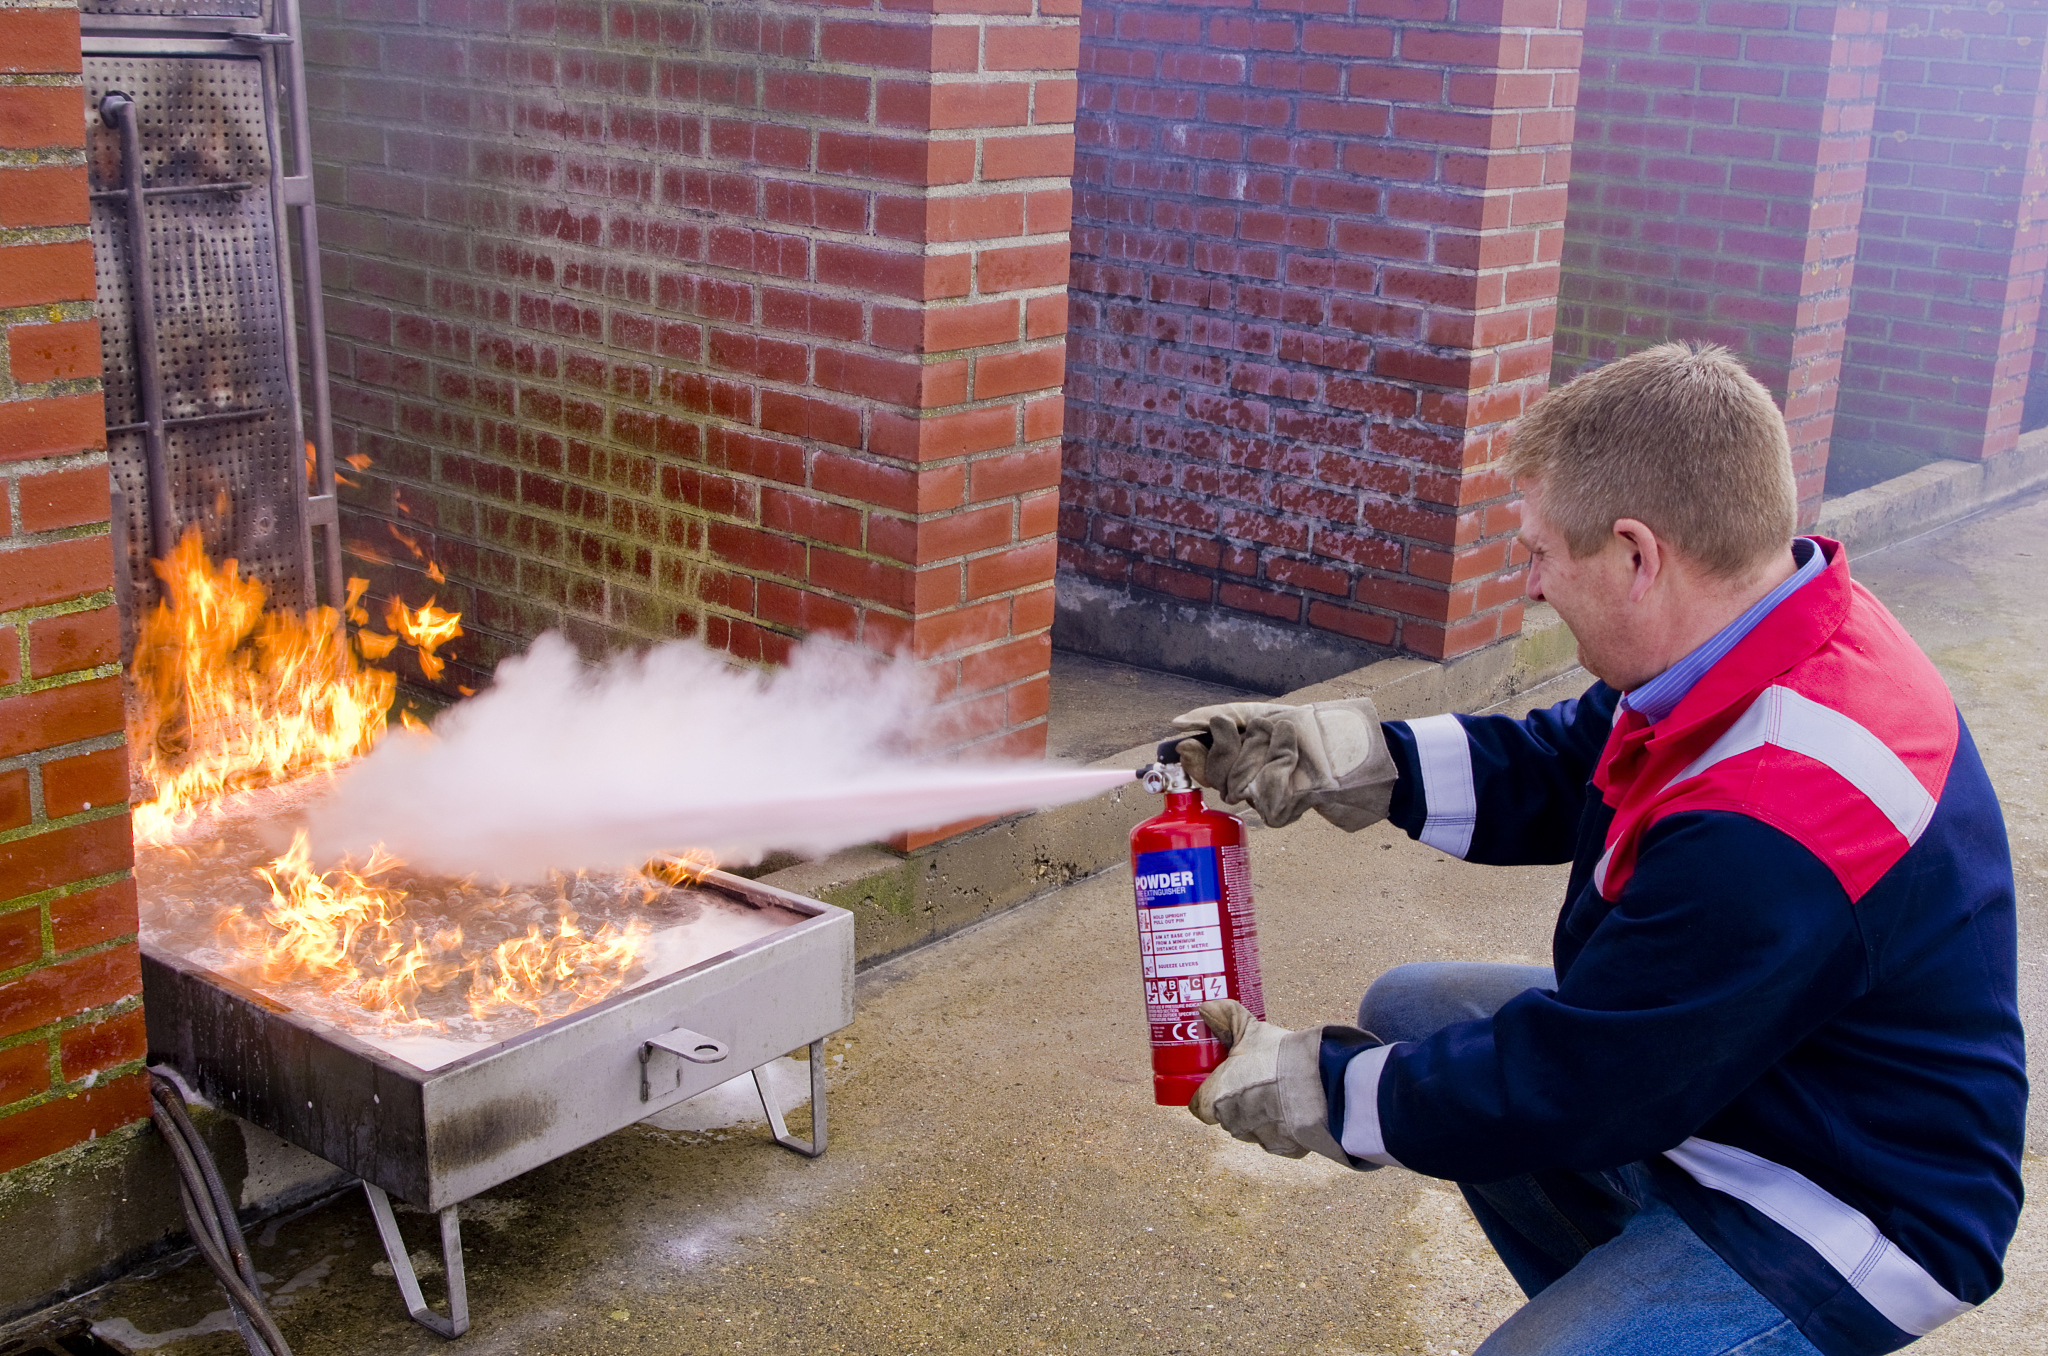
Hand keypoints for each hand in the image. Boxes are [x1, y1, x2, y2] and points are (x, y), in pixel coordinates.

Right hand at [1171, 698, 1396, 829]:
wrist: (1348, 740)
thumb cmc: (1306, 728)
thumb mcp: (1259, 713)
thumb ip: (1220, 717)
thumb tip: (1178, 724)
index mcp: (1234, 762)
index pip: (1198, 769)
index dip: (1193, 757)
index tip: (1192, 741)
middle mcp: (1244, 785)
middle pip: (1214, 775)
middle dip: (1231, 745)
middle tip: (1256, 727)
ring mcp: (1261, 800)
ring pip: (1237, 780)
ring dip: (1263, 745)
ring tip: (1285, 734)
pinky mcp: (1281, 811)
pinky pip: (1263, 791)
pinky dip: (1279, 759)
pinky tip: (1293, 750)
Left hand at [1189, 1000, 1352, 1164]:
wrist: (1318, 1083)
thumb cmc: (1276, 1059)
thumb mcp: (1248, 1031)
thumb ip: (1225, 1018)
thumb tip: (1205, 1007)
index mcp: (1214, 1101)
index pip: (1198, 1107)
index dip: (1206, 1093)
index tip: (1217, 1079)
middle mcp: (1232, 1125)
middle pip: (1226, 1116)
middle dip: (1236, 1100)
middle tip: (1250, 1079)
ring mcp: (1259, 1139)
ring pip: (1252, 1127)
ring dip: (1260, 1113)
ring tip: (1275, 1090)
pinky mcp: (1285, 1149)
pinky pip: (1278, 1138)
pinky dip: (1283, 1126)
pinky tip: (1293, 1107)